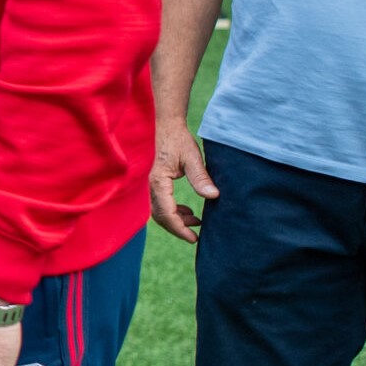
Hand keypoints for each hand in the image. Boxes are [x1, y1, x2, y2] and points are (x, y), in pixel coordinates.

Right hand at [149, 114, 216, 242]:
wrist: (167, 127)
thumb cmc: (179, 141)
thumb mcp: (193, 158)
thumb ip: (201, 178)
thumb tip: (213, 196)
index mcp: (159, 182)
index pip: (167, 213)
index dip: (180, 228)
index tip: (194, 238)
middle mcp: (152, 186)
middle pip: (161, 217)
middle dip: (177, 228)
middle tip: (195, 236)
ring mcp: (153, 185)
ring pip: (160, 212)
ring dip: (176, 220)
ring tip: (196, 222)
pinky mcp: (157, 184)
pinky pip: (162, 205)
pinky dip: (174, 212)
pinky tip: (188, 212)